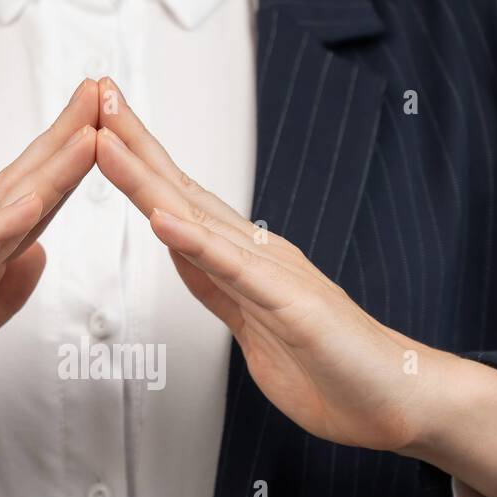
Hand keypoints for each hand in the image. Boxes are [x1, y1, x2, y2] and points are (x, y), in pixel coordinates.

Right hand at [0, 79, 99, 460]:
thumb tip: (36, 256)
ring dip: (46, 170)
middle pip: (19, 193)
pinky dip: (1, 227)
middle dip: (62, 145)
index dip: (65, 171)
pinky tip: (33, 198)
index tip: (100, 132)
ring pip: (1, 213)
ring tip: (85, 129)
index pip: (25, 211)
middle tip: (101, 95)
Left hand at [93, 78, 496, 496]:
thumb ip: (216, 285)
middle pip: (182, 192)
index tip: (100, 129)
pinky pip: (233, 271)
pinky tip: (162, 219)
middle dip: (135, 146)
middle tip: (98, 98)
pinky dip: (195, 243)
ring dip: (149, 179)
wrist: (399, 398)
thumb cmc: (334, 366)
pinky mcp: (290, 305)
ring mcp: (275, 275)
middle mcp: (258, 253)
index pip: (181, 203)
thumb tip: (179, 249)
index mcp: (246, 259)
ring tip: (109, 141)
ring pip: (198, 219)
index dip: (138, 165)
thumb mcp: (253, 324)